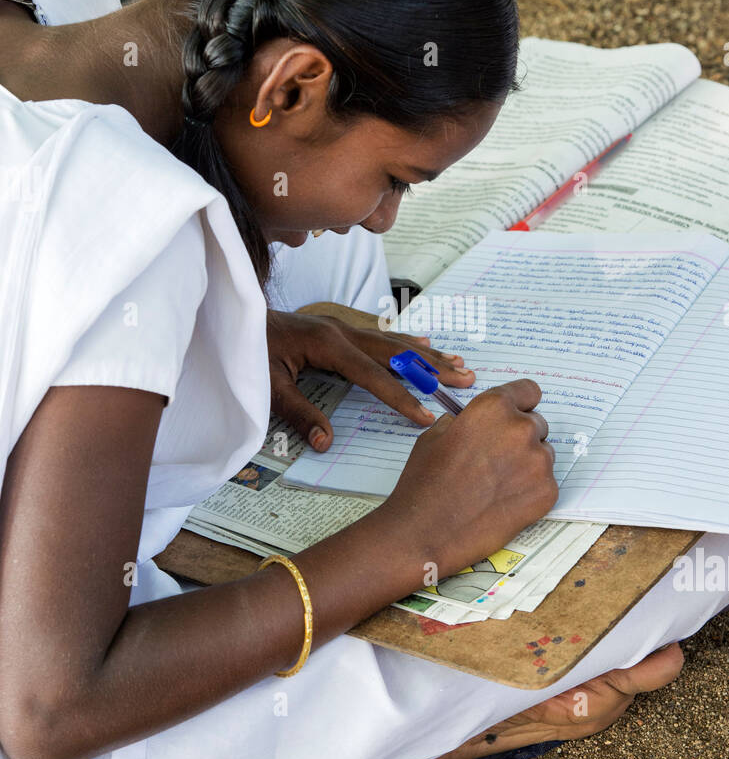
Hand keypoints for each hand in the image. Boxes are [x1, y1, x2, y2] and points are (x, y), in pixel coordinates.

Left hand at [266, 309, 475, 449]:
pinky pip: (381, 335)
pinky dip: (407, 342)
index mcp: (328, 344)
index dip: (401, 397)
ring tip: (458, 362)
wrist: (233, 316)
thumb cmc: (248, 351)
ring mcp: (342, 326)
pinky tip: (425, 345)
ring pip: (393, 341)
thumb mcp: (267, 386)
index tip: (426, 415)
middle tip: (466, 379)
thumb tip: (326, 443)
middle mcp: (341, 330)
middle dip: (432, 368)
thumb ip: (298, 413)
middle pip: (396, 352)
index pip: (373, 375)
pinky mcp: (338, 327)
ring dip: (427, 354)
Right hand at [382, 379, 557, 581]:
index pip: (529, 391)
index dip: (520, 404)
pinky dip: (530, 490)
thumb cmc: (425, 483)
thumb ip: (465, 421)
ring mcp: (538, 462)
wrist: (426, 530)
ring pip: (544, 454)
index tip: (515, 415)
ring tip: (497, 484)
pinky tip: (503, 501)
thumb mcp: (435, 435)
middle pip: (537, 424)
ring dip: (527, 464)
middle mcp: (521, 428)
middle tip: (497, 459)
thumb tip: (478, 423)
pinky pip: (546, 483)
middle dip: (520, 438)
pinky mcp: (547, 492)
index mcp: (493, 407)